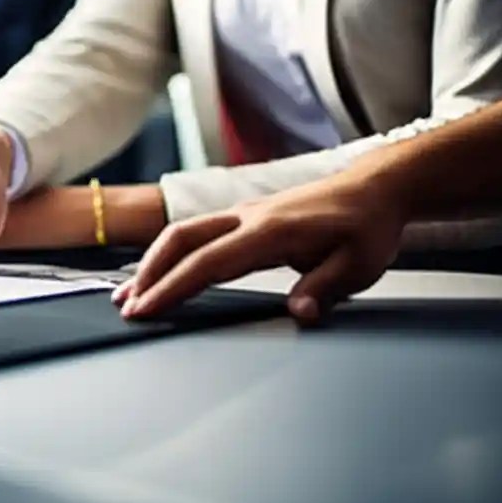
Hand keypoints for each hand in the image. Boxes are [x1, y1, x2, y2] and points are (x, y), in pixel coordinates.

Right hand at [113, 172, 405, 324]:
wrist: (374, 190)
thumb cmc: (367, 227)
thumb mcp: (360, 265)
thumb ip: (325, 288)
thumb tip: (298, 312)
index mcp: (270, 231)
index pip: (209, 262)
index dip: (173, 287)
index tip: (146, 310)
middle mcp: (248, 216)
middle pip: (180, 239)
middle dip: (148, 274)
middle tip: (127, 307)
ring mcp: (243, 213)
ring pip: (183, 232)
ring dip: (153, 262)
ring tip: (130, 294)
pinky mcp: (244, 217)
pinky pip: (197, 233)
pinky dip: (172, 254)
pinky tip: (162, 272)